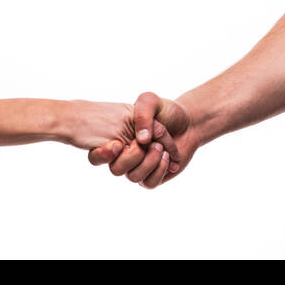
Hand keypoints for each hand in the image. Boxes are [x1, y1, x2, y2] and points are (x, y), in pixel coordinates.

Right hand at [60, 99, 180, 168]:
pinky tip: (168, 157)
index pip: (96, 155)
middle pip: (116, 169)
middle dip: (134, 156)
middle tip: (151, 142)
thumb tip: (141, 140)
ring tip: (162, 148)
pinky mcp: (151, 177)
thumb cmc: (166, 111)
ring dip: (150, 162)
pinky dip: (160, 170)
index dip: (102, 155)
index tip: (117, 144)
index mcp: (116, 138)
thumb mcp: (151, 101)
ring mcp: (137, 167)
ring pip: (134, 177)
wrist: (188, 123)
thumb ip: (142, 113)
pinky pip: (149, 183)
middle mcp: (123, 155)